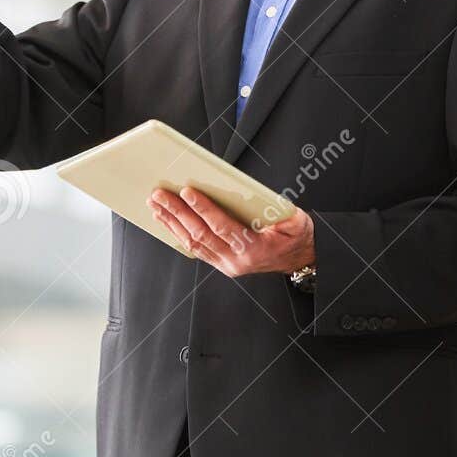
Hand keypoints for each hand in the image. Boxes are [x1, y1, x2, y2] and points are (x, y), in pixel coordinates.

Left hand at [147, 186, 313, 277]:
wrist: (301, 258)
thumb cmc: (295, 234)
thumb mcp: (292, 218)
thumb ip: (271, 208)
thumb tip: (244, 191)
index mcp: (255, 248)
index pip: (222, 227)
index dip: (204, 209)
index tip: (187, 191)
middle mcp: (237, 260)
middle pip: (200, 234)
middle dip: (177, 213)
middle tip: (159, 195)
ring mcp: (227, 265)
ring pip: (193, 243)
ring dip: (171, 222)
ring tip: (155, 204)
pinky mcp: (221, 263)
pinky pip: (195, 248)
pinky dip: (177, 232)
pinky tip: (165, 220)